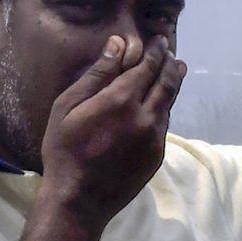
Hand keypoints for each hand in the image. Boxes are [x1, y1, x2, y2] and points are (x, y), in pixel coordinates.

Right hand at [40, 34, 186, 223]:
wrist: (79, 200)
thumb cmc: (64, 151)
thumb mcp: (68, 107)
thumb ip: (97, 74)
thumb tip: (118, 45)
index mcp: (122, 99)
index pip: (148, 66)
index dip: (155, 51)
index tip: (159, 40)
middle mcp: (145, 115)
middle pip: (167, 82)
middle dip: (170, 63)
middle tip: (170, 52)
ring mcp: (154, 137)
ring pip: (170, 103)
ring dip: (173, 83)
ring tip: (176, 69)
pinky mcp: (157, 155)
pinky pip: (165, 124)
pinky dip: (165, 108)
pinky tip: (161, 104)